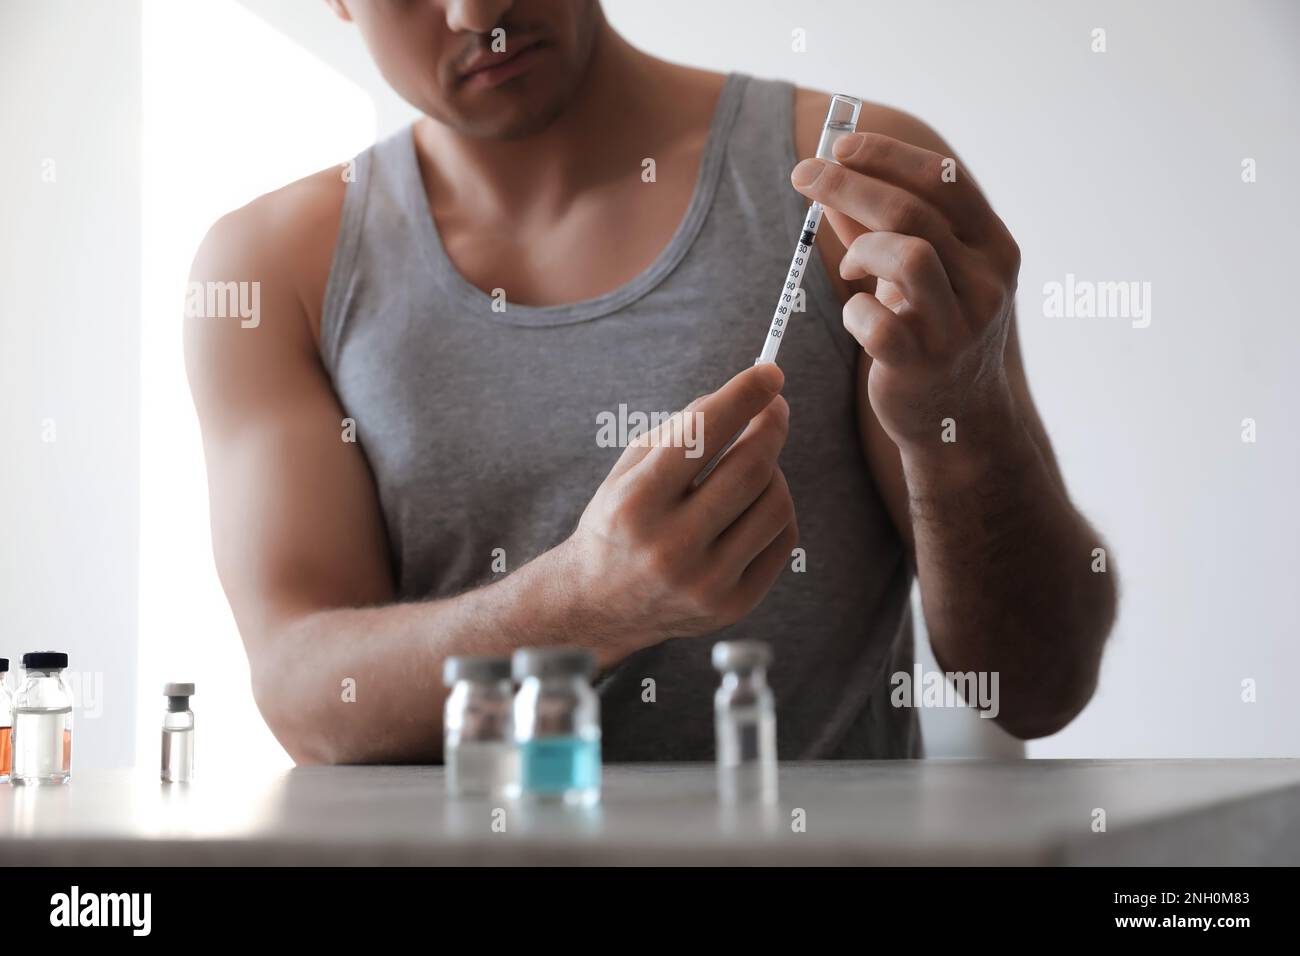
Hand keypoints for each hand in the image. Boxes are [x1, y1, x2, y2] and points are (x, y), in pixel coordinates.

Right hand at [557, 363, 797, 662]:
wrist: (600, 605)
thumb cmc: (619, 522)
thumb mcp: (629, 471)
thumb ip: (682, 431)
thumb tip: (748, 398)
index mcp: (635, 504)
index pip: (703, 435)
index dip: (743, 396)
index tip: (770, 372)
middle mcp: (670, 547)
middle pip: (750, 468)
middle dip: (771, 426)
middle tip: (775, 407)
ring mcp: (706, 582)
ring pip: (775, 503)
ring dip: (774, 470)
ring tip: (753, 464)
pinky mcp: (734, 605)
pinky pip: (783, 539)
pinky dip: (776, 509)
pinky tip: (755, 503)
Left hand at [791, 132, 1021, 463]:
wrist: (961, 421)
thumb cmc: (935, 334)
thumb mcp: (920, 276)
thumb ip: (880, 228)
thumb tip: (830, 176)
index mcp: (994, 246)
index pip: (945, 179)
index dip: (888, 154)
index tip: (840, 145)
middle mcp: (988, 281)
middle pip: (915, 210)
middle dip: (851, 183)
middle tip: (804, 175)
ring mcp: (960, 325)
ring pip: (907, 254)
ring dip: (861, 248)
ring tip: (849, 267)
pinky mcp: (924, 364)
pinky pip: (876, 320)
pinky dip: (854, 310)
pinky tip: (858, 316)